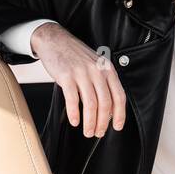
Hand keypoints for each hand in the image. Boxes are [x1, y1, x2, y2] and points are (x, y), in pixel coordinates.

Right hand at [30, 22, 126, 137]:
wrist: (54, 40)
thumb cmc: (75, 55)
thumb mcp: (96, 64)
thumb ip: (103, 82)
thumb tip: (108, 109)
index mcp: (107, 69)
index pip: (119, 96)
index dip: (120, 114)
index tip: (118, 127)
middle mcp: (97, 71)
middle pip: (106, 103)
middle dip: (103, 122)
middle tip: (99, 133)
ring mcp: (82, 73)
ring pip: (91, 104)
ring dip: (90, 122)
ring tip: (88, 131)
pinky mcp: (66, 76)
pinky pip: (73, 99)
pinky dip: (75, 113)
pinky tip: (75, 121)